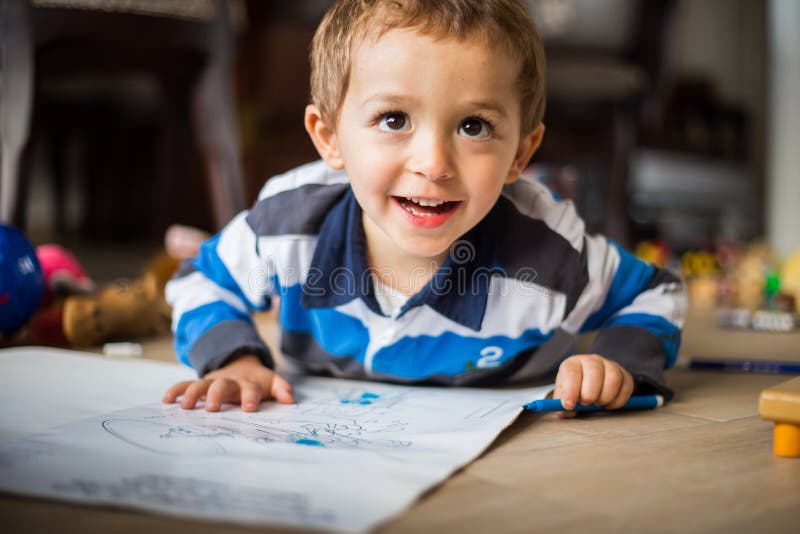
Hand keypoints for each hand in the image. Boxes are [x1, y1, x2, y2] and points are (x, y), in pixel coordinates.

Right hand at [162, 355, 293, 411]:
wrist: (241, 364)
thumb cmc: (258, 381)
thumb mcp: (272, 382)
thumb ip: (282, 389)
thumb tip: (290, 400)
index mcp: (249, 383)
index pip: (251, 390)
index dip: (250, 397)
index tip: (249, 408)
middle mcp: (229, 381)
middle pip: (222, 386)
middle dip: (217, 395)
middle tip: (213, 408)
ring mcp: (213, 381)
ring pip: (201, 385)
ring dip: (193, 394)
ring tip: (186, 406)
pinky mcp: (200, 383)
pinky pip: (185, 385)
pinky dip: (176, 390)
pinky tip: (166, 400)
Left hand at [552, 354, 633, 415]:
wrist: (592, 384)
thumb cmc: (575, 389)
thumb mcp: (564, 395)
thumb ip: (560, 403)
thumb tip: (564, 410)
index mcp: (573, 364)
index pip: (571, 372)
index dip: (570, 390)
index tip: (569, 405)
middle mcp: (592, 361)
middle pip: (594, 373)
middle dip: (589, 394)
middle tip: (585, 403)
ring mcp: (610, 366)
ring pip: (613, 378)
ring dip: (605, 396)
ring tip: (597, 403)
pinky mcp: (624, 375)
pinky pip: (626, 387)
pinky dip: (618, 401)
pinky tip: (608, 405)